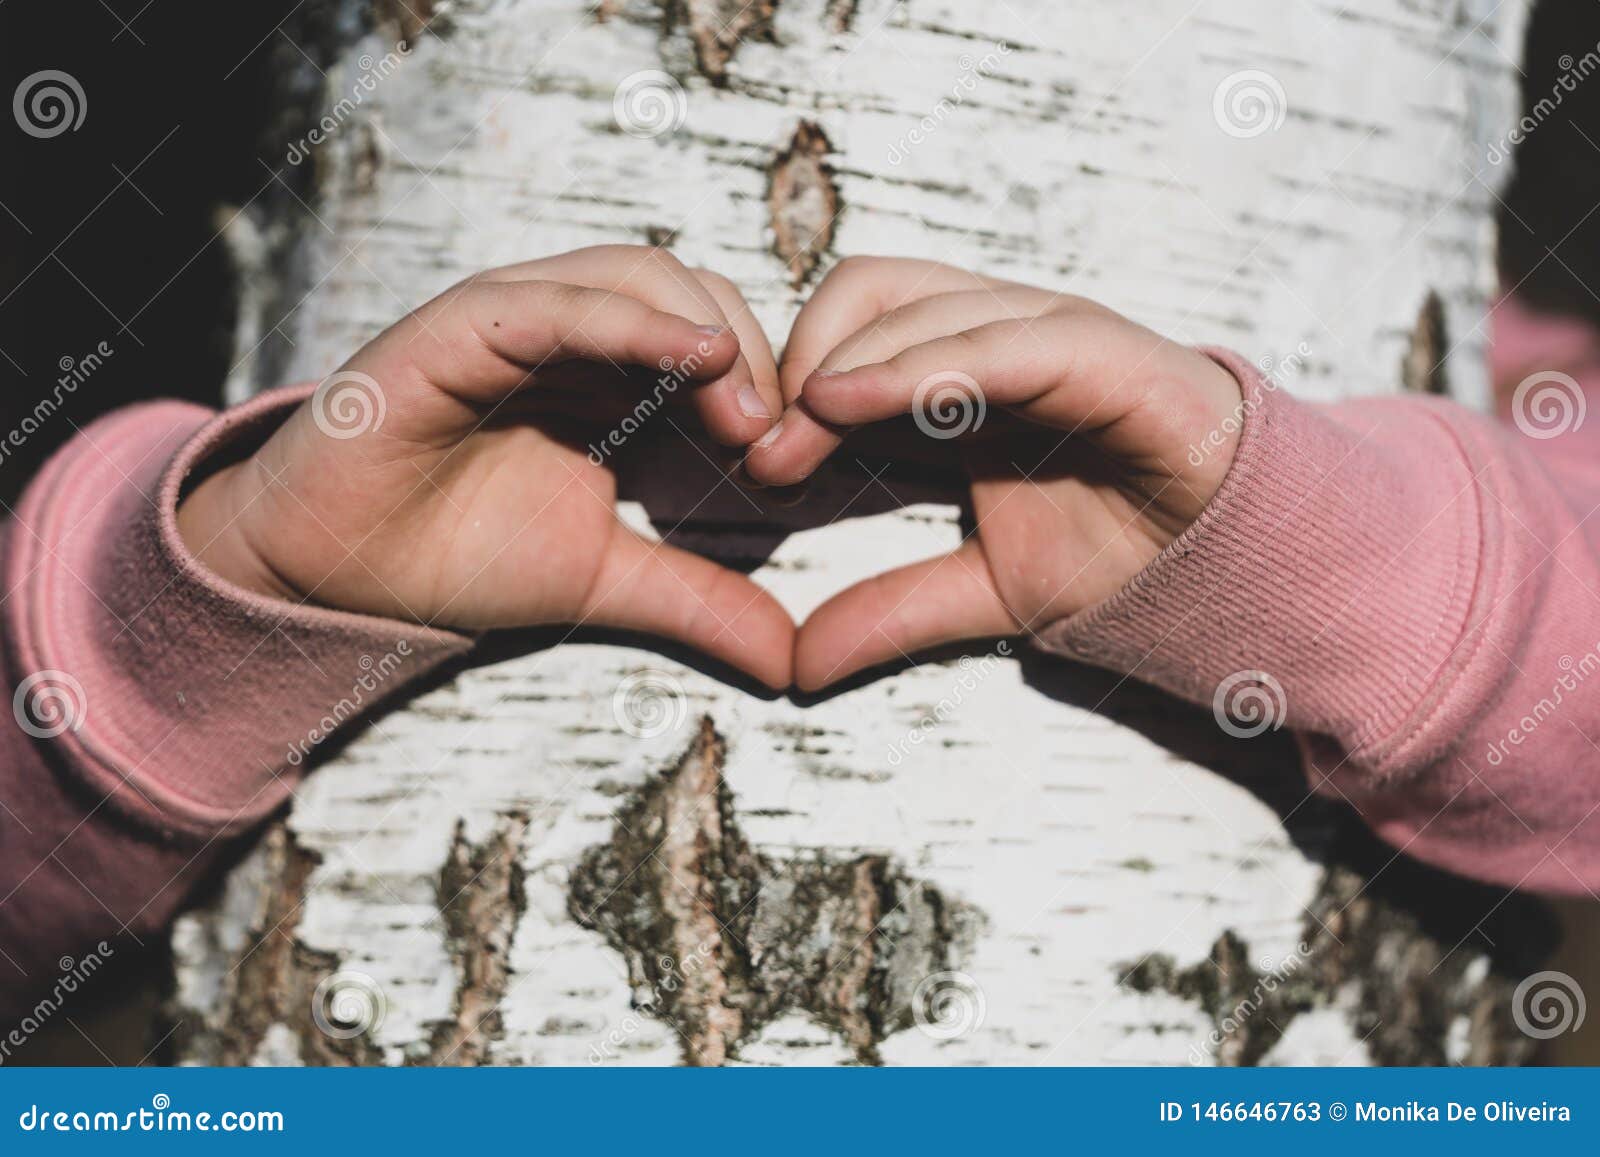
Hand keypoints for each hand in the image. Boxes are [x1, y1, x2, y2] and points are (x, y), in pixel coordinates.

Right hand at [177, 246, 793, 687]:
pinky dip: (630, 319)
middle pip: (694, 293)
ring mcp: (514, 321)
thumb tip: (793, 661)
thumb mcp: (607, 582)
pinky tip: (694, 356)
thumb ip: (699, 602)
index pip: (717, 341)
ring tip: (745, 409)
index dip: (772, 386)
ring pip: (635, 275)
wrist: (329, 575)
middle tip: (779, 440)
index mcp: (610, 379)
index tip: (799, 467)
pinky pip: (555, 302)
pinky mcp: (459, 326)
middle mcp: (570, 336)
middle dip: (755, 356)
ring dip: (706, 330)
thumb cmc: (456, 558)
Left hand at [742, 257, 1243, 690]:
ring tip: (800, 428)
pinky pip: (1007, 339)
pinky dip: (927, 362)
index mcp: (959, 379)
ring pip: (925, 305)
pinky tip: (858, 400)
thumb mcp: (983, 592)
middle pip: (870, 293)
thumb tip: (796, 664)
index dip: (792, 387)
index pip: (851, 336)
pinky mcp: (1105, 352)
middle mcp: (995, 340)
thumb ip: (893, 612)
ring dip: (852, 363)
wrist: (1234, 563)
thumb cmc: (1118, 552)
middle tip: (769, 452)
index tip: (756, 466)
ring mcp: (1049, 335)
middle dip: (804, 361)